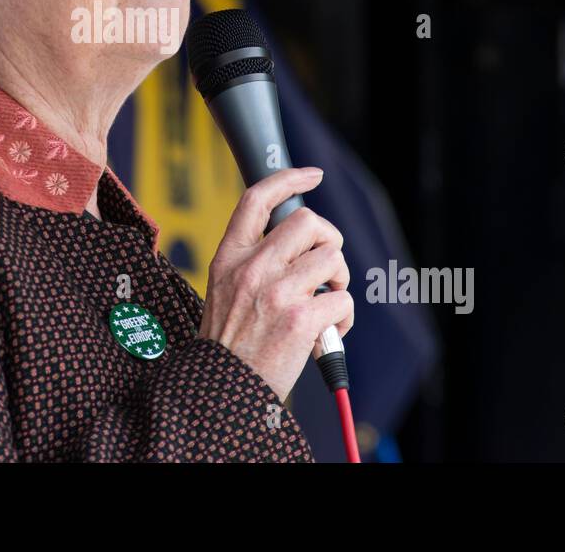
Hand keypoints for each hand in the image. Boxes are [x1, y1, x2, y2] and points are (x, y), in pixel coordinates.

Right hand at [198, 167, 352, 401]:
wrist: (220, 391)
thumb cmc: (229, 345)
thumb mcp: (225, 290)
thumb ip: (254, 262)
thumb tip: (300, 244)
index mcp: (229, 257)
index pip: (257, 198)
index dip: (288, 178)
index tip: (312, 174)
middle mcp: (252, 267)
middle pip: (308, 222)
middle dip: (328, 240)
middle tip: (325, 269)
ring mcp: (276, 292)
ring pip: (333, 258)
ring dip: (339, 281)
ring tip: (326, 306)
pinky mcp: (300, 319)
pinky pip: (343, 300)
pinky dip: (344, 319)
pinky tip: (326, 335)